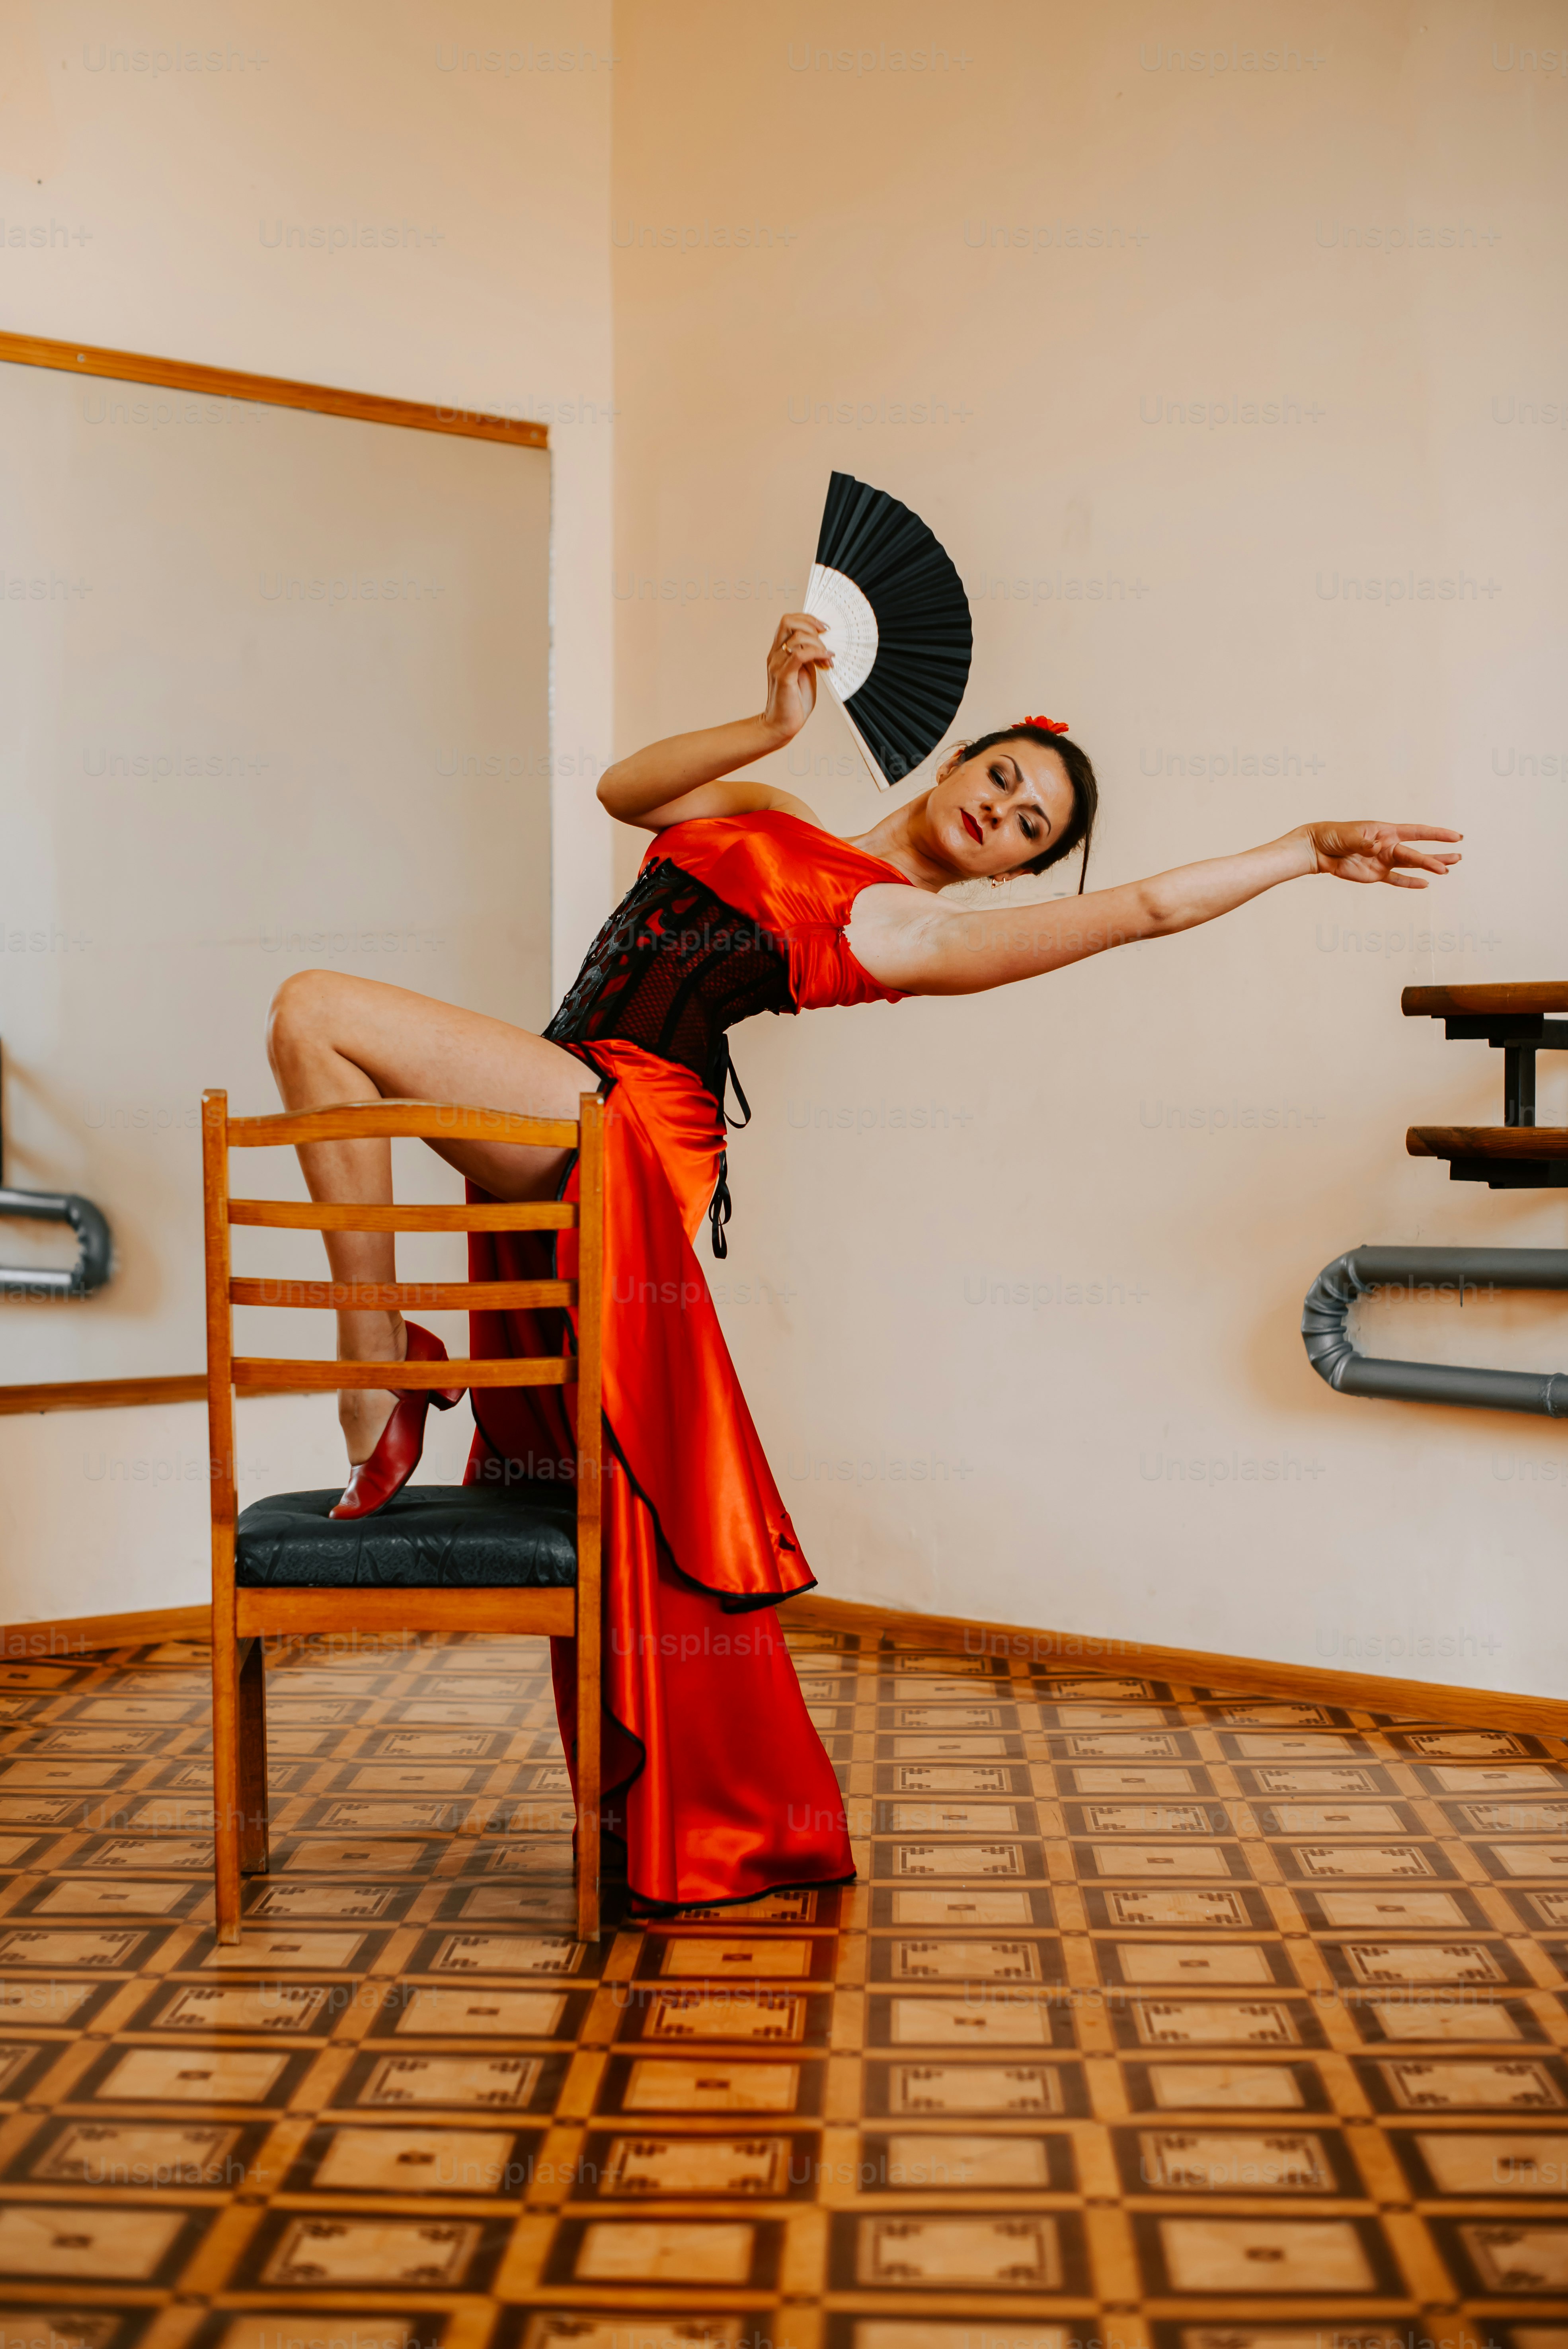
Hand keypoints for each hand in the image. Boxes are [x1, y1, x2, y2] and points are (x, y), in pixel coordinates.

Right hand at [762, 611, 832, 740]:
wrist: (782, 724)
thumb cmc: (794, 701)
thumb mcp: (805, 672)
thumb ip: (809, 657)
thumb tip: (823, 644)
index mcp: (779, 652)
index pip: (788, 621)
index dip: (807, 619)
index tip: (824, 629)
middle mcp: (775, 655)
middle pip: (788, 621)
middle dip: (811, 625)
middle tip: (826, 640)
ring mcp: (777, 665)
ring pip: (797, 638)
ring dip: (818, 644)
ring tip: (828, 659)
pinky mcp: (784, 676)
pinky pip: (799, 655)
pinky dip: (817, 654)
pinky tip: (826, 662)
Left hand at [1303, 820, 1462, 887]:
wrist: (1318, 850)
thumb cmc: (1333, 836)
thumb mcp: (1348, 836)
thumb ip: (1364, 842)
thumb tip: (1378, 847)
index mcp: (1386, 831)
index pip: (1417, 832)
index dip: (1436, 834)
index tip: (1455, 836)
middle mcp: (1389, 845)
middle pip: (1417, 852)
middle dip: (1437, 856)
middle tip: (1458, 858)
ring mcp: (1383, 861)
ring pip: (1412, 865)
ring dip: (1430, 867)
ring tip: (1449, 869)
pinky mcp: (1375, 875)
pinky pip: (1396, 880)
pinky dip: (1410, 883)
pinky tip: (1426, 884)